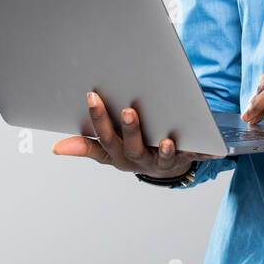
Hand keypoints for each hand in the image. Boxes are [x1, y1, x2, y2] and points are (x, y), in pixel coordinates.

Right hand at [53, 92, 217, 178]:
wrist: (166, 168)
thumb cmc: (132, 151)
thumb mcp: (108, 151)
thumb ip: (86, 147)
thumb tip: (56, 148)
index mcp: (118, 155)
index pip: (104, 138)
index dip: (98, 118)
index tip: (92, 95)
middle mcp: (138, 160)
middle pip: (132, 147)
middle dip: (130, 129)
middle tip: (128, 110)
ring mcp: (161, 162)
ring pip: (162, 157)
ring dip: (164, 150)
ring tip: (165, 140)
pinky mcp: (185, 160)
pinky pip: (194, 157)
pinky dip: (200, 153)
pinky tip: (207, 147)